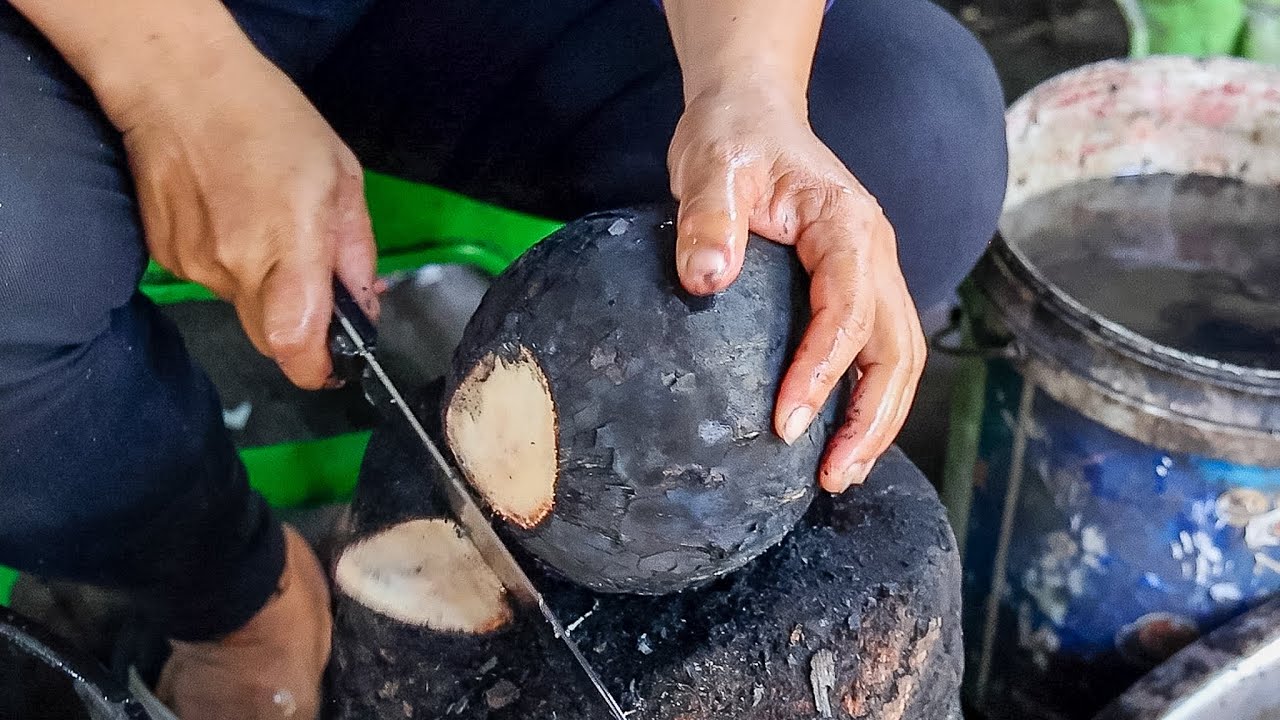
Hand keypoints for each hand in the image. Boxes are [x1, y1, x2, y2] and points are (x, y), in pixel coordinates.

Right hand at [112, 38, 377, 389]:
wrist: (178, 84)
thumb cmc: (270, 120)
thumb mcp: (341, 177)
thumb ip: (356, 252)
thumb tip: (365, 307)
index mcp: (288, 244)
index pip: (295, 341)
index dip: (318, 367)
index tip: (336, 365)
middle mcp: (236, 266)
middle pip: (272, 340)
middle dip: (301, 331)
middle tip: (316, 289)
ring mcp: (194, 265)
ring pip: (243, 310)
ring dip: (266, 290)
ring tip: (268, 229)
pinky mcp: (166, 257)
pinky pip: (212, 284)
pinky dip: (232, 267)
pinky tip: (233, 219)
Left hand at [668, 87, 925, 491]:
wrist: (753, 114)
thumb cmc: (733, 138)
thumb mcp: (711, 164)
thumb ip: (707, 217)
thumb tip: (706, 279)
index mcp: (847, 225)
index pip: (849, 309)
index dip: (823, 371)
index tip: (785, 422)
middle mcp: (875, 253)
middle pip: (898, 349)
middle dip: (870, 420)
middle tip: (831, 476)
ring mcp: (873, 272)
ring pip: (900, 358)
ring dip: (877, 421)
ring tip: (840, 475)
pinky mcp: (857, 288)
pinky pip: (877, 352)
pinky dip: (866, 401)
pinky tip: (838, 441)